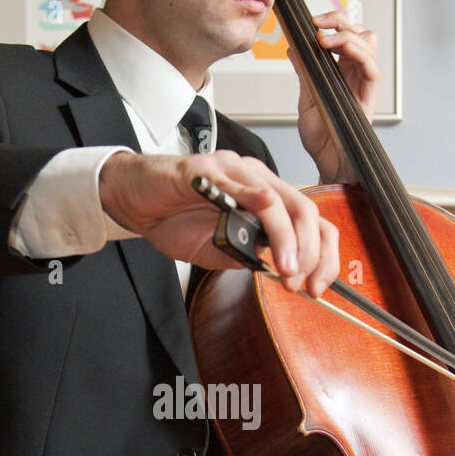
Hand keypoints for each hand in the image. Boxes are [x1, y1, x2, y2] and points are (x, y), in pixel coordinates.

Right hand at [98, 150, 338, 298]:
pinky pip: (237, 182)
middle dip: (310, 252)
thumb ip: (246, 257)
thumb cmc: (171, 217)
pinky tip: (263, 221)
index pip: (310, 221)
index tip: (317, 286)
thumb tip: (276, 272)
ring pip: (277, 199)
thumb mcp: (216, 250)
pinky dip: (254, 199)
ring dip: (288, 238)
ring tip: (285, 268)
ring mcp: (233, 172)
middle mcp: (255, 180)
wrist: (131, 199)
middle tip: (299, 282)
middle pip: (304, 209)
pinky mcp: (205, 170)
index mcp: (264, 197)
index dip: (323, 254)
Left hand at [288, 11, 379, 184]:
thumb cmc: (321, 138)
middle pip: (360, 32)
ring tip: (324, 39)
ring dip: (347, 34)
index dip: (332, 23)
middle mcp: (356, 74)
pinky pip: (373, 68)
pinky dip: (358, 52)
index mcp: (341, 72)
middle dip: (341, 21)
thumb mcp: (306, 99)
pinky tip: (339, 49)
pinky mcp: (369, 97)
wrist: (327, 164)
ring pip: (369, 43)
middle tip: (318, 25)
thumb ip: (304, 72)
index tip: (311, 21)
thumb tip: (293, 48)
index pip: (345, 35)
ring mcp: (364, 84)